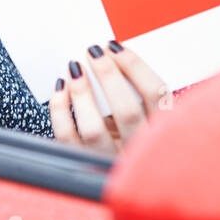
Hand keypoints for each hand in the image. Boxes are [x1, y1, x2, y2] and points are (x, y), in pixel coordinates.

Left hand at [49, 41, 170, 155]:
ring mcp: (110, 159)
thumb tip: (104, 56)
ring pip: (94, 128)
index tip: (116, 46)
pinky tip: (60, 90)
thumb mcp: (140, 113)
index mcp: (159, 131)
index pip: (157, 95)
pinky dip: (60, 110)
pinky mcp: (82, 163)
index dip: (136, 67)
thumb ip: (132, 90)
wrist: (119, 172)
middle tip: (93, 52)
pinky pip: (67, 137)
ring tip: (75, 69)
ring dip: (82, 93)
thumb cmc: (127, 132)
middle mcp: (138, 149)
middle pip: (127, 110)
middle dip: (108, 75)